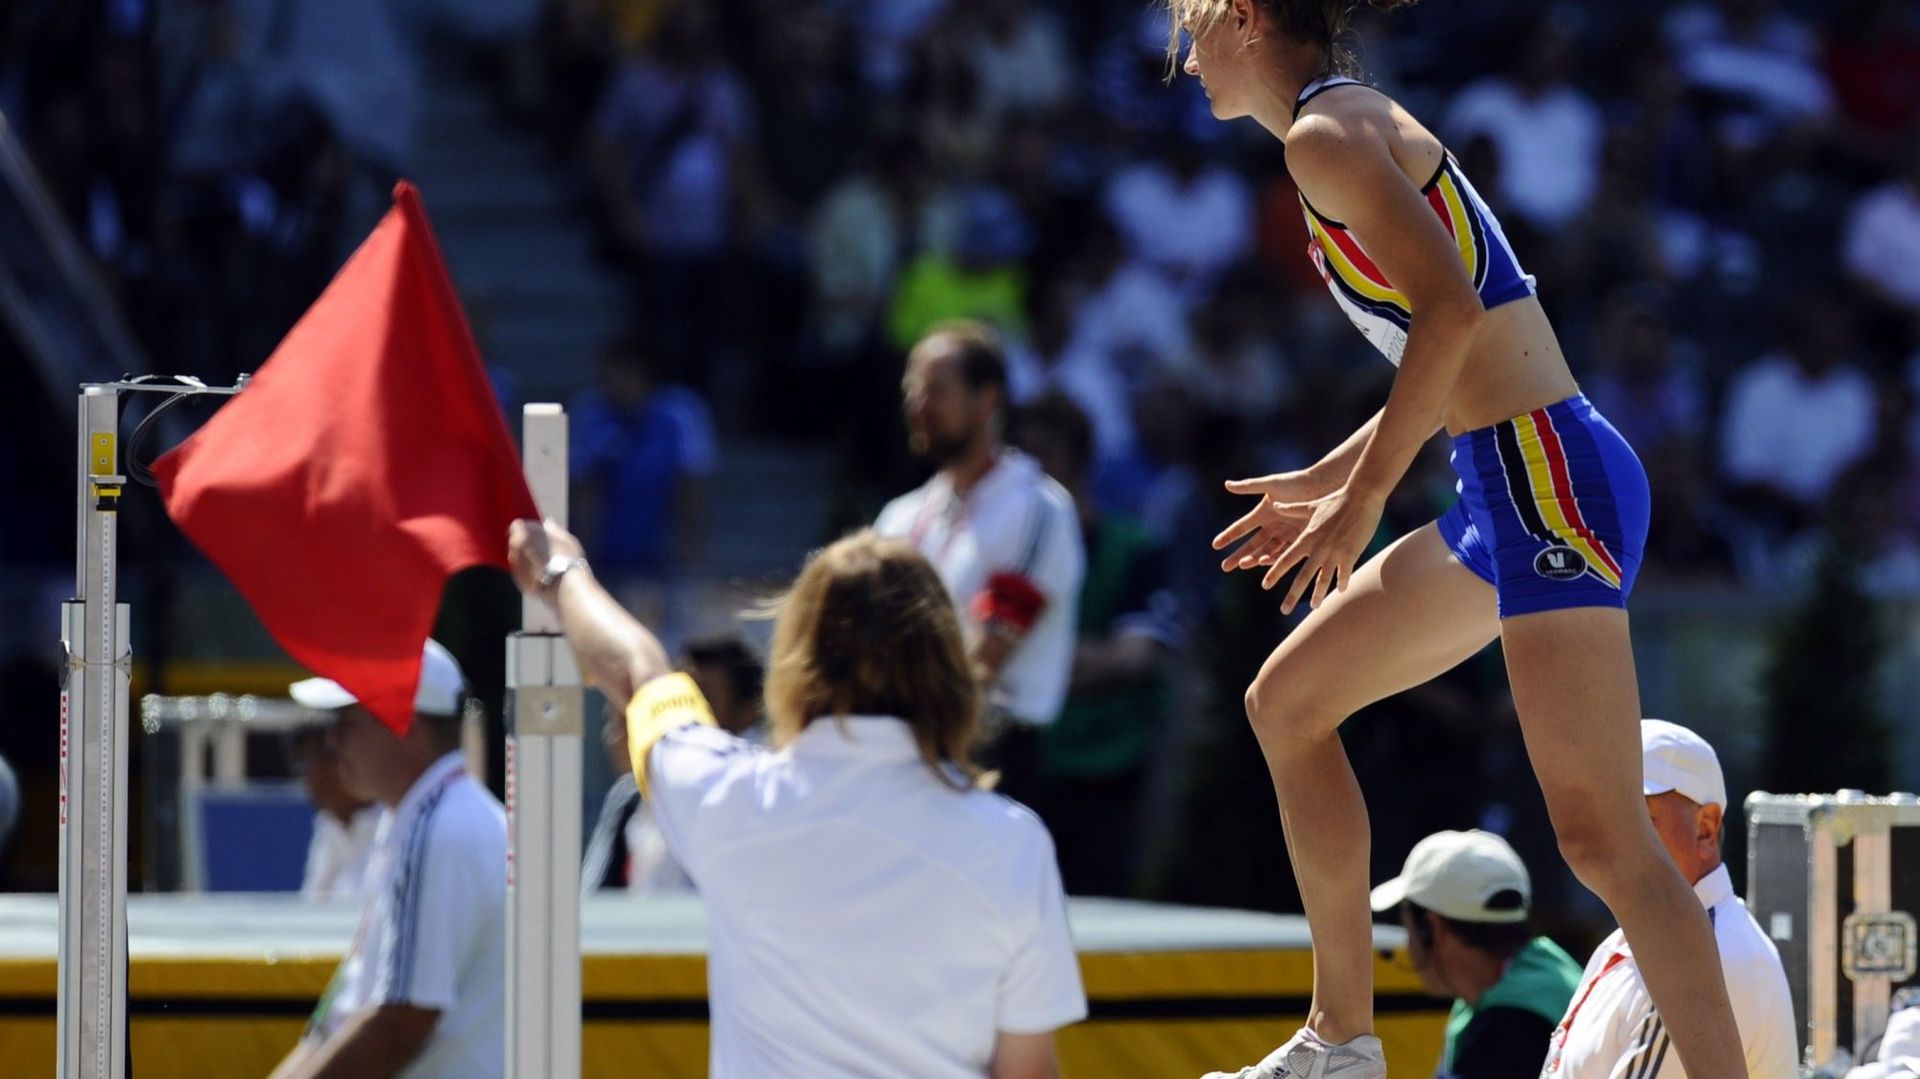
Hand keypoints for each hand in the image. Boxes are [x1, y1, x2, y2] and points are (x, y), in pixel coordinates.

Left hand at [506, 518, 585, 596]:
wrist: (563, 585)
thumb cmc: (568, 559)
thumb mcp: (565, 538)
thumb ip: (553, 529)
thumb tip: (547, 523)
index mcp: (525, 532)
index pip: (518, 526)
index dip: (527, 530)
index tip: (537, 534)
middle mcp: (515, 547)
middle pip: (516, 542)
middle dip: (525, 544)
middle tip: (541, 549)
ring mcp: (515, 564)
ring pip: (518, 557)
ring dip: (526, 557)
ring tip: (543, 562)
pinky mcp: (518, 580)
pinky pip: (520, 571)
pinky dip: (527, 570)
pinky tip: (541, 574)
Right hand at [1211, 472, 1327, 574]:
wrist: (1323, 486)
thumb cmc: (1297, 483)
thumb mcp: (1271, 485)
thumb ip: (1249, 487)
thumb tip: (1226, 484)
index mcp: (1263, 513)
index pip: (1241, 527)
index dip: (1229, 536)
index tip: (1215, 545)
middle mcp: (1273, 525)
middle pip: (1252, 545)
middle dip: (1238, 556)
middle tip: (1225, 567)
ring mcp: (1285, 534)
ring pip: (1266, 551)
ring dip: (1254, 559)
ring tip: (1244, 564)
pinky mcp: (1299, 540)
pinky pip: (1284, 553)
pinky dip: (1274, 560)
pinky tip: (1264, 563)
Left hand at [1257, 484, 1384, 614]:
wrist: (1362, 496)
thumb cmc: (1336, 499)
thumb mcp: (1311, 505)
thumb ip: (1292, 509)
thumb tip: (1274, 505)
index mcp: (1307, 537)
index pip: (1285, 559)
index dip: (1274, 573)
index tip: (1264, 586)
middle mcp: (1319, 548)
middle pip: (1302, 576)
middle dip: (1292, 595)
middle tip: (1283, 610)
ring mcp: (1336, 552)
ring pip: (1324, 579)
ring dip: (1318, 595)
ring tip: (1314, 608)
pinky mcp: (1352, 554)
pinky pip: (1345, 573)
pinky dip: (1342, 582)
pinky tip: (1340, 592)